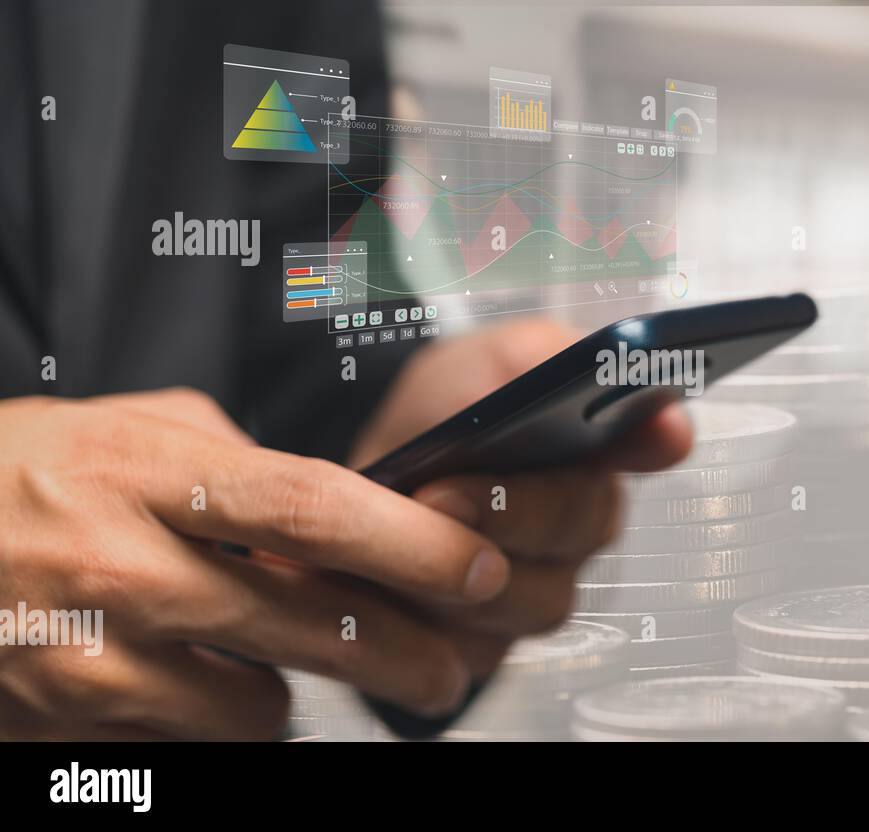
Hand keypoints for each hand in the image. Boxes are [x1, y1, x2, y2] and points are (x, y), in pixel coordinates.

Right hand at [0, 381, 686, 738]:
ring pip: (258, 711)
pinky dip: (220, 726)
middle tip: (445, 668)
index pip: (312, 508)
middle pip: (312, 624)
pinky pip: (190, 747)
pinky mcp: (69, 726)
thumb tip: (331, 505)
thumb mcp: (128, 429)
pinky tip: (209, 690)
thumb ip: (235, 461)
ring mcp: (91, 660)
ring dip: (297, 697)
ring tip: (289, 666)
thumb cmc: (19, 474)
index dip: (411, 544)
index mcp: (148, 475)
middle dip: (406, 656)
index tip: (476, 569)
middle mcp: (123, 568)